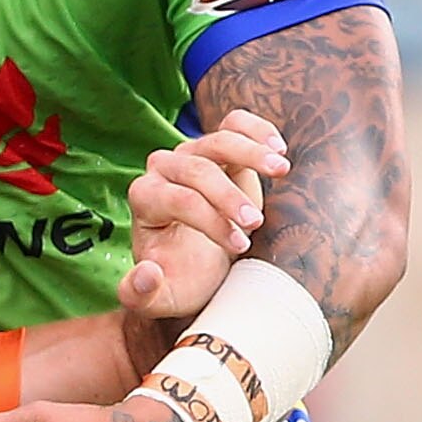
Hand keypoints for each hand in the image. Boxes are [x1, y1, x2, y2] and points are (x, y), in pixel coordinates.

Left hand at [122, 112, 284, 321]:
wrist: (204, 267)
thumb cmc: (183, 280)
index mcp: (144, 200)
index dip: (210, 221)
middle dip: (230, 197)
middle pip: (198, 170)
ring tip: (281, 171)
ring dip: (252, 154)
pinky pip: (236, 122)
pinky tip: (279, 150)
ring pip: (219, 140)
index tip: (239, 247)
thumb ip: (141, 295)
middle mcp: (163, 170)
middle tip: (257, 224)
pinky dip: (258, 130)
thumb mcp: (162, 298)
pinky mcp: (218, 147)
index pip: (177, 199)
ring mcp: (191, 153)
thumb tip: (147, 274)